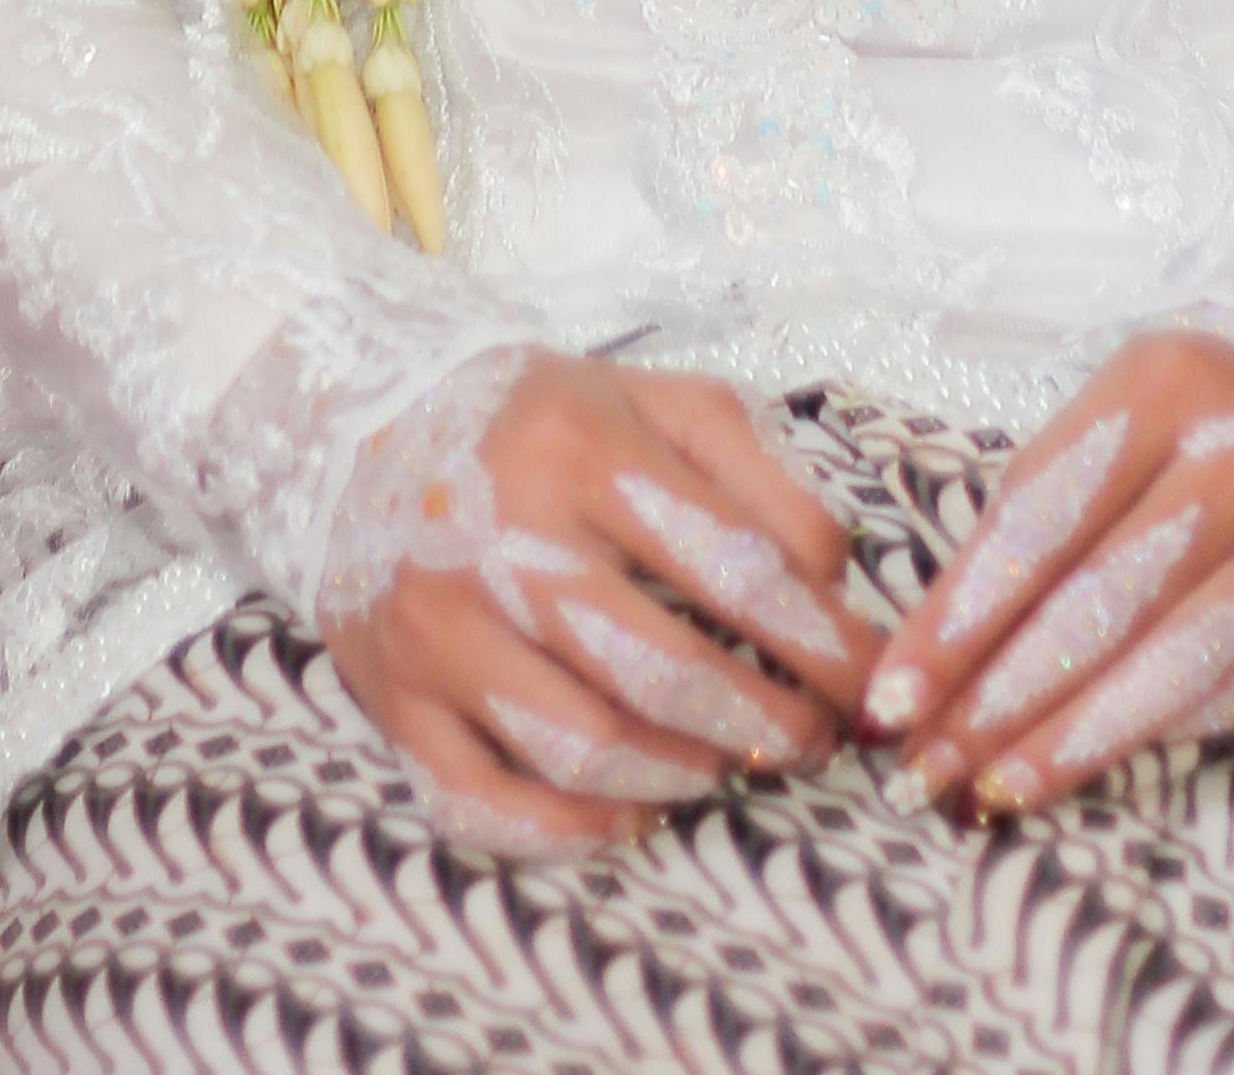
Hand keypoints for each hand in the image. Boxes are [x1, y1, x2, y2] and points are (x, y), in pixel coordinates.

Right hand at [319, 350, 880, 849]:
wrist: (365, 429)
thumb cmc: (543, 424)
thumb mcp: (655, 401)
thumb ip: (757, 468)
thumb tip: (832, 574)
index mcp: (583, 451)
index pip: (734, 568)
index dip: (820, 641)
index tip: (868, 680)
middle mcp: (505, 540)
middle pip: (665, 675)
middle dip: (765, 724)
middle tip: (812, 739)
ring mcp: (442, 630)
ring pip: (586, 751)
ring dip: (684, 775)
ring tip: (729, 762)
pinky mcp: (395, 700)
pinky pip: (487, 804)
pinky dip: (573, 831)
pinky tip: (634, 812)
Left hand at [856, 330, 1233, 817]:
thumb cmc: (1198, 411)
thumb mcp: (1115, 412)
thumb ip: (1042, 507)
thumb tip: (945, 642)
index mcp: (1167, 386)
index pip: (1042, 523)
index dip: (961, 621)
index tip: (893, 696)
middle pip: (1100, 605)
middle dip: (999, 699)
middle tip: (923, 766)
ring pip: (1165, 667)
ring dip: (1064, 742)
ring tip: (986, 790)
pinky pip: (1224, 694)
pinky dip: (1143, 736)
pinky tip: (1080, 766)